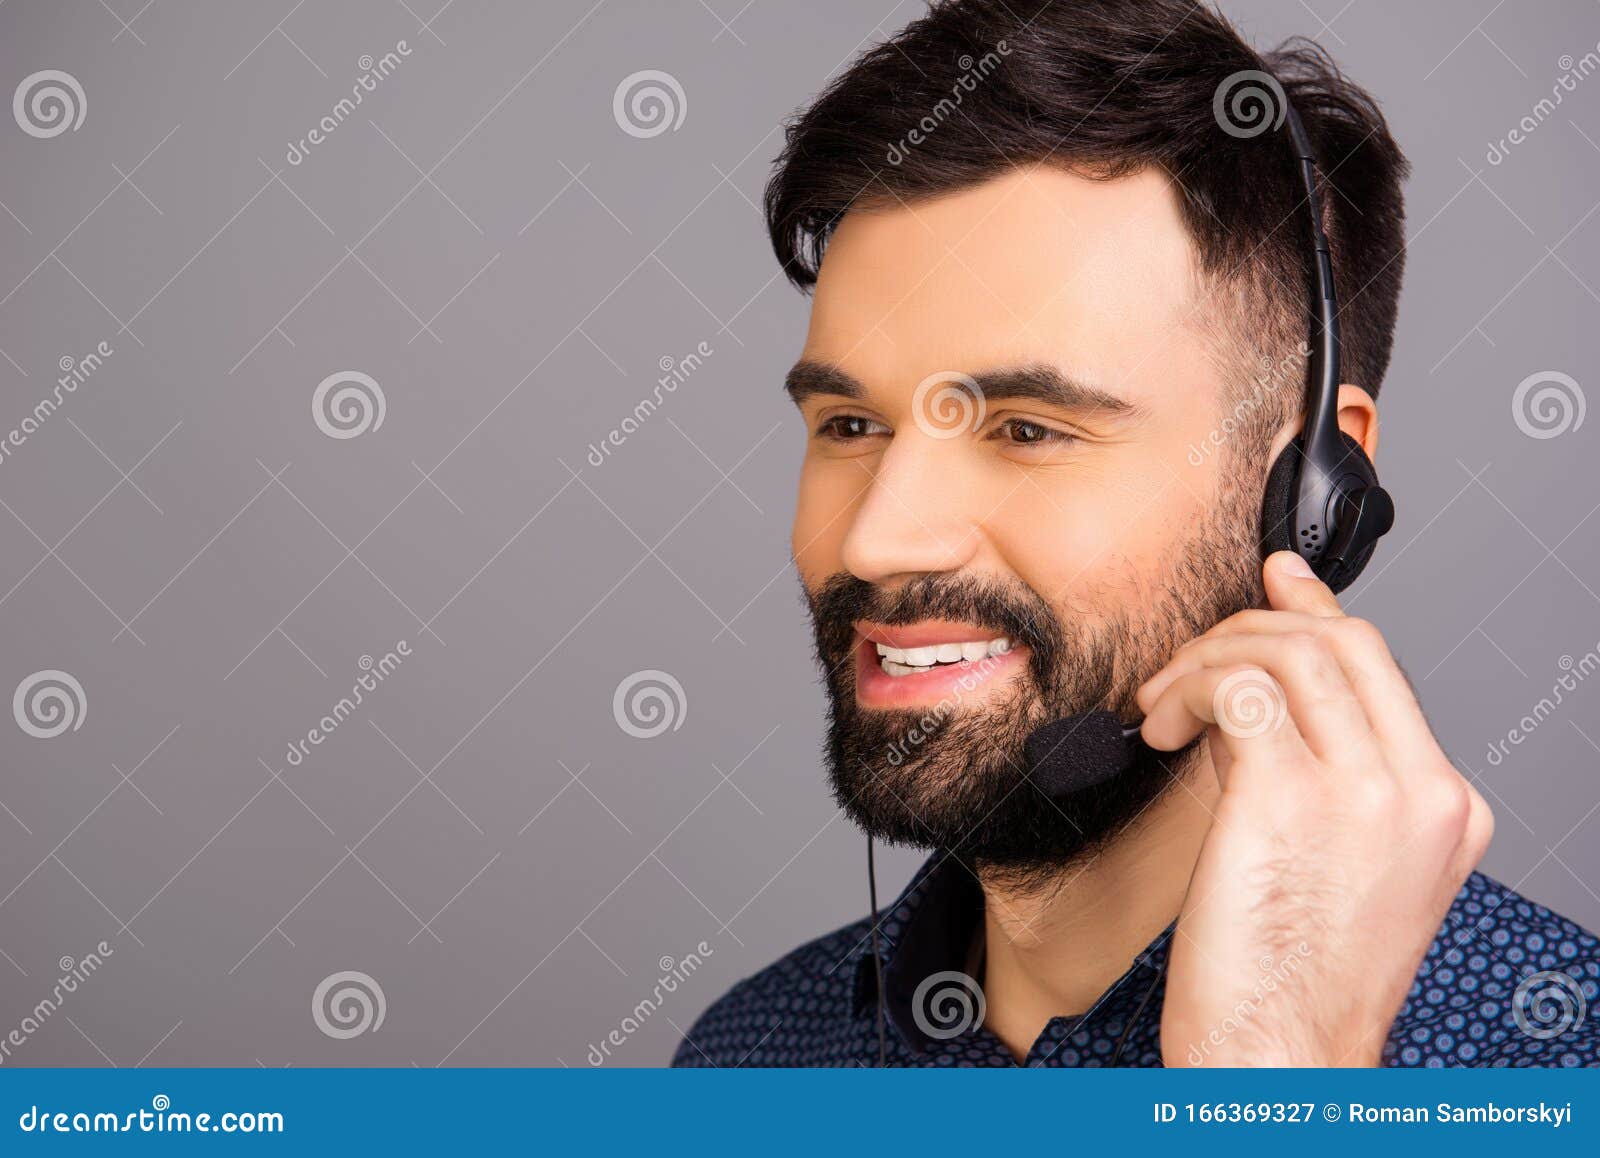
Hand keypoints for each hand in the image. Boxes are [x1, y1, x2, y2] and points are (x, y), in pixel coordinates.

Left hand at [1133, 550, 1492, 1066]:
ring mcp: (1365, 791)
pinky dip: (1188, 688)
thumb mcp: (1336, 868)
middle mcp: (1420, 793)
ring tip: (1162, 704)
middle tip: (1194, 652)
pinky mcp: (1291, 795)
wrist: (1280, 1060)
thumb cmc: (1290, 977)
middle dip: (1254, 626)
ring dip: (1205, 660)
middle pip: (1343, 643)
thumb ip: (1318, 777)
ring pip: (1287, 653)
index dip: (1317, 613)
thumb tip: (1257, 696)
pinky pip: (1241, 690)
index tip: (1277, 582)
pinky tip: (1160, 726)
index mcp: (1444, 809)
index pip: (1382, 671)